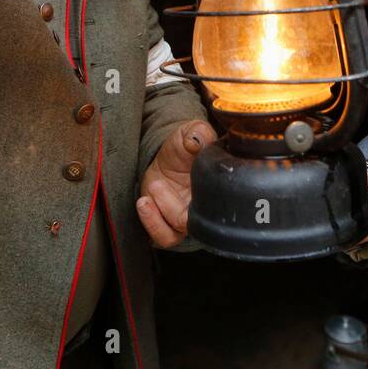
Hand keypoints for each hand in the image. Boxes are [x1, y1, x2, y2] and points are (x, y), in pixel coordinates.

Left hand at [136, 119, 216, 247]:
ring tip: (149, 193)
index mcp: (218, 190)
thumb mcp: (193, 132)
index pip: (223, 210)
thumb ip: (198, 132)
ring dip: (159, 218)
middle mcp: (203, 209)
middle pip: (196, 225)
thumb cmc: (186, 146)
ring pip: (177, 234)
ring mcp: (184, 217)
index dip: (209, 202)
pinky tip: (144, 202)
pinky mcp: (166, 222)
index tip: (192, 184)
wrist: (170, 155)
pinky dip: (152, 223)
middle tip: (158, 185)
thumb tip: (197, 140)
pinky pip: (162, 236)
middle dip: (173, 207)